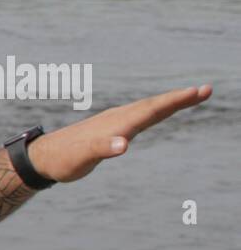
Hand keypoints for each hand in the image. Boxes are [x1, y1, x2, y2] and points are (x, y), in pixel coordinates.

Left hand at [27, 85, 211, 182]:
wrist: (42, 157)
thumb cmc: (62, 159)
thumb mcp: (81, 157)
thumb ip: (102, 149)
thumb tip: (124, 144)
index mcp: (116, 124)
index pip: (151, 109)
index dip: (175, 101)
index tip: (198, 91)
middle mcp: (117, 118)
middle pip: (154, 105)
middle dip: (180, 98)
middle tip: (206, 90)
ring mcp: (114, 123)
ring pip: (147, 109)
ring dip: (170, 103)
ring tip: (191, 96)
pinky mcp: (110, 130)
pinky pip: (139, 118)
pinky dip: (155, 112)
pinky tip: (159, 112)